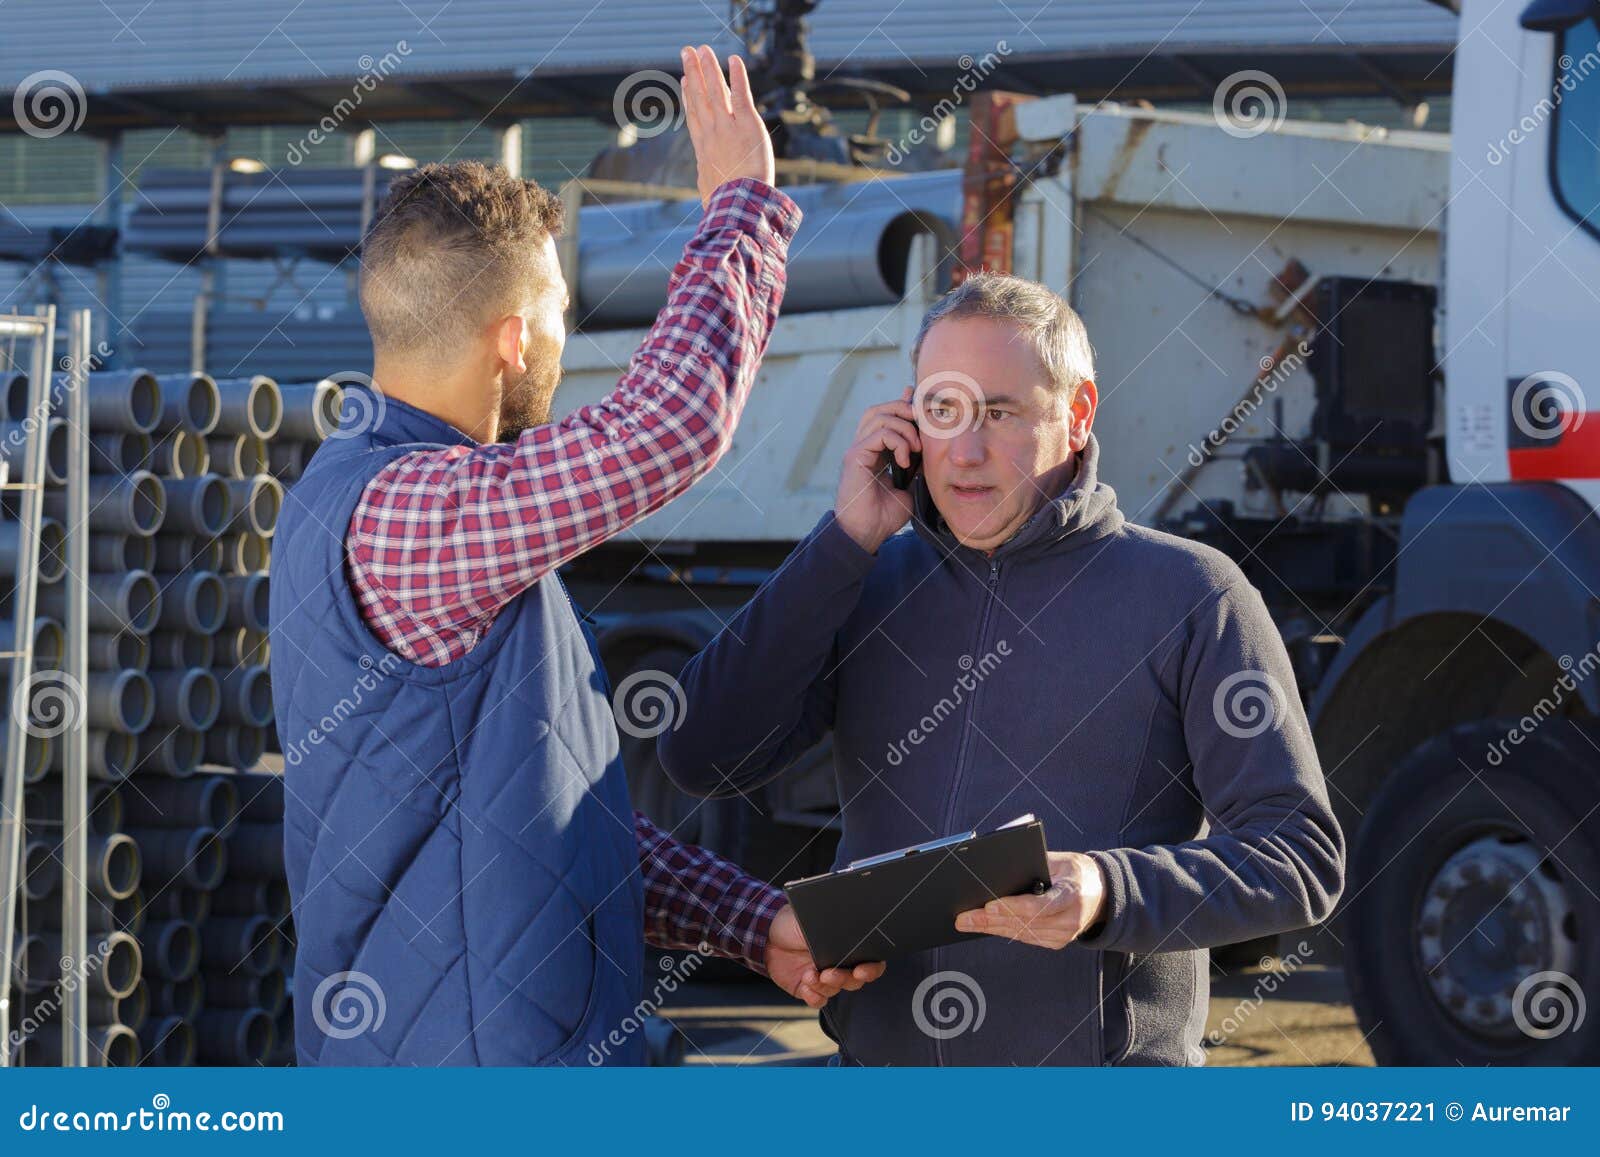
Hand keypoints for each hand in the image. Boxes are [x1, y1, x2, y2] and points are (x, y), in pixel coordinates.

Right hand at [679, 45, 774, 208]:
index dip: (688, 95)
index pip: (694, 115)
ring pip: (715, 90)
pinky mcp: (747, 123)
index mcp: (703, 148)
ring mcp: (728, 126)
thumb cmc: (725, 205)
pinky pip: (741, 95)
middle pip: (699, 96)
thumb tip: (705, 189)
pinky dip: (737, 76)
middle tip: (687, 52)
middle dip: (693, 72)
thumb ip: (708, 182)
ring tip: (702, 49)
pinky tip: (733, 60)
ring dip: (708, 68)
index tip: (683, 80)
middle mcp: (712, 132)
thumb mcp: (709, 192)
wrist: (738, 203)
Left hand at [765, 904, 886, 1007]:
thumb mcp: (814, 921)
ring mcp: (824, 979)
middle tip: (830, 974)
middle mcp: (839, 965)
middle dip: (845, 979)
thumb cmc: (794, 922)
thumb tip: (847, 935)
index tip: (862, 970)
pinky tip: (806, 985)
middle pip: (855, 981)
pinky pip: (818, 1000)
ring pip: (835, 991)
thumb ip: (832, 932)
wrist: (767, 934)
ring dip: (824, 986)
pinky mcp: (808, 989)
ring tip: (810, 975)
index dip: (872, 969)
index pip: (870, 961)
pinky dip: (814, 997)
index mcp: (846, 947)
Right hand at [833, 389, 919, 553]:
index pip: (886, 417)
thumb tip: (931, 450)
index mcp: (874, 452)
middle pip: (880, 409)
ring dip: (904, 427)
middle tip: (923, 427)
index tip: (922, 405)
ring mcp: (857, 450)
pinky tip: (905, 461)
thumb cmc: (884, 516)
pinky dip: (897, 442)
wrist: (866, 534)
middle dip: (904, 409)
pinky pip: (879, 434)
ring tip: (916, 448)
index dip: (903, 405)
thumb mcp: (909, 487)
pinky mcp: (855, 456)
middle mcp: (863, 447)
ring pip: (879, 416)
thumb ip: (916, 467)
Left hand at [953, 851, 1106, 948]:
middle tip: (964, 917)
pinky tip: (985, 926)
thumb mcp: (1060, 860)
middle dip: (990, 919)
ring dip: (991, 928)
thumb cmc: (1074, 870)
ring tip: (967, 922)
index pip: (1042, 905)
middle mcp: (1070, 919)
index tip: (990, 904)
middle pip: (1025, 922)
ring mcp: (1064, 935)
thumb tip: (1000, 866)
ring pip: (1021, 933)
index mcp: (1072, 894)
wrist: (1101, 891)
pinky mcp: (1056, 942)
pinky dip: (1004, 931)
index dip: (1014, 906)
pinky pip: (1026, 938)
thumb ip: (1034, 863)